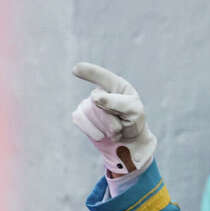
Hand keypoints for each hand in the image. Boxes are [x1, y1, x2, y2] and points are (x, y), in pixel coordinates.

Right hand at [71, 62, 156, 181]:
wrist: (128, 141)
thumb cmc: (133, 122)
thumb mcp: (134, 112)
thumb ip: (117, 102)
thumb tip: (95, 97)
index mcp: (117, 86)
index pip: (102, 77)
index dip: (89, 72)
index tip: (76, 69)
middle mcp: (101, 91)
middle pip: (97, 102)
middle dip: (110, 120)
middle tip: (121, 127)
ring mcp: (88, 102)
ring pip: (89, 112)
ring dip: (104, 127)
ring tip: (115, 130)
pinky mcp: (80, 115)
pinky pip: (80, 120)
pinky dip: (93, 131)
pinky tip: (102, 134)